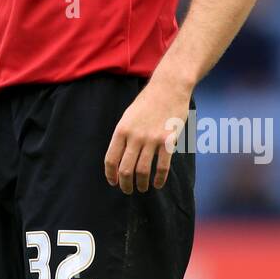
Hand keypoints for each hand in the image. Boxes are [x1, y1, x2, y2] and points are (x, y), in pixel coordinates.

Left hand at [104, 77, 191, 193]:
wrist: (168, 88)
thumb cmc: (147, 103)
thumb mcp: (128, 117)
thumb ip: (123, 136)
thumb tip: (118, 158)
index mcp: (121, 130)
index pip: (111, 159)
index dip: (111, 175)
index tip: (113, 182)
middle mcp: (135, 136)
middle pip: (125, 169)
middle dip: (125, 184)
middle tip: (127, 190)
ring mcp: (152, 139)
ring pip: (143, 171)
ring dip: (141, 184)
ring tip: (142, 188)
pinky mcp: (168, 141)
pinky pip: (162, 167)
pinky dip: (159, 179)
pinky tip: (157, 184)